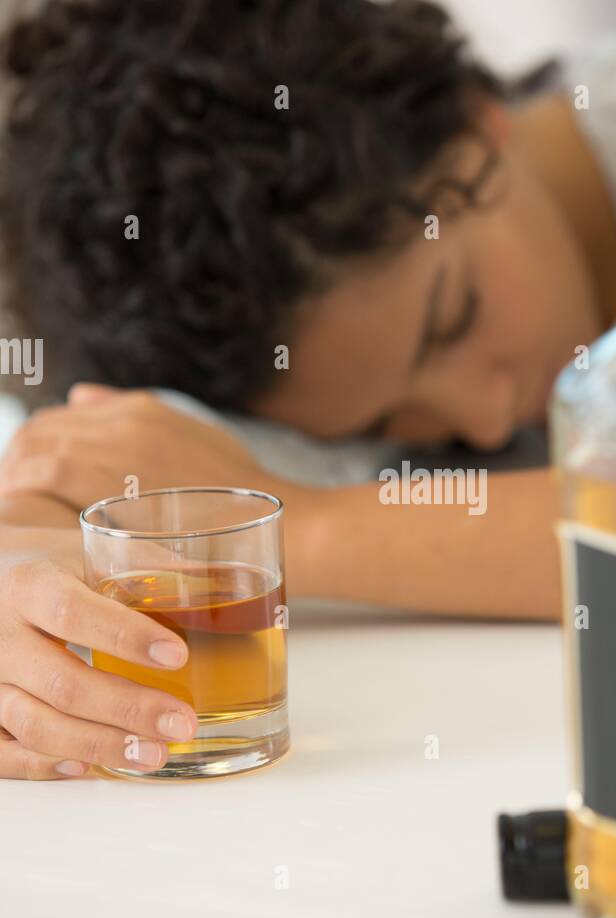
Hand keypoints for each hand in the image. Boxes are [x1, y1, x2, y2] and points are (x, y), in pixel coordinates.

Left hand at [0, 384, 266, 510]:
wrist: (285, 522)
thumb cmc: (243, 493)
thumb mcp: (196, 437)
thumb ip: (137, 416)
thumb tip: (78, 395)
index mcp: (142, 408)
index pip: (63, 416)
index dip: (40, 447)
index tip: (36, 481)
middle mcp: (122, 421)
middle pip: (39, 430)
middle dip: (18, 464)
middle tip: (19, 500)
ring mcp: (114, 452)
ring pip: (32, 451)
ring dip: (14, 480)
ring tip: (16, 513)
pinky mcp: (108, 490)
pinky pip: (39, 480)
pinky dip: (21, 496)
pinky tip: (25, 522)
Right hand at [0, 553, 197, 779]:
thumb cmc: (52, 569)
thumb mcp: (91, 553)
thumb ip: (152, 568)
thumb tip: (231, 581)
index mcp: (28, 583)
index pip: (71, 612)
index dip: (124, 636)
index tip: (178, 655)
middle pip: (61, 682)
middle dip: (127, 709)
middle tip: (182, 723)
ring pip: (33, 723)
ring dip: (99, 744)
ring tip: (155, 754)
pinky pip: (0, 752)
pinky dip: (42, 765)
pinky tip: (88, 767)